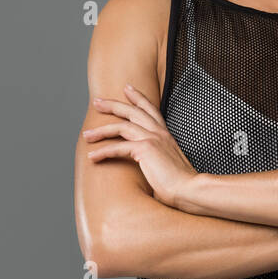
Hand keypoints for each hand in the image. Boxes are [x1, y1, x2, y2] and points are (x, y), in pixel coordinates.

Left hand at [83, 84, 196, 208]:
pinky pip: (118, 147)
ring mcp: (153, 139)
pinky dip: (103, 152)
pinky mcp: (145, 149)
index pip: (151, 111)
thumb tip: (148, 170)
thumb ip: (157, 162)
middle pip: (134, 111)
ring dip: (102, 130)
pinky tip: (92, 156)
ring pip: (122, 126)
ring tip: (87, 135)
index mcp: (166, 136)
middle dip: (113, 104)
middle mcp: (160, 133)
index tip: (127, 88)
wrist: (190, 189)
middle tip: (97, 101)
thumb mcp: (167, 167)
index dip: (139, 98)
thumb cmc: (180, 185)